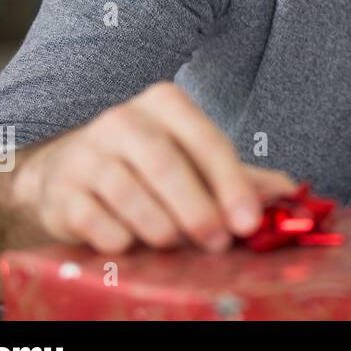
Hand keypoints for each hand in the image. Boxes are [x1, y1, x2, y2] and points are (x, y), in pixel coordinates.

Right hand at [9, 81, 295, 254]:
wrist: (68, 174)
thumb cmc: (148, 168)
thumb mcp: (195, 162)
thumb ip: (241, 176)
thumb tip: (289, 192)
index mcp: (165, 104)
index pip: (207, 141)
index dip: (231, 185)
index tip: (249, 222)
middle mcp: (122, 120)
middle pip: (166, 164)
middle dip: (198, 209)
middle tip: (218, 243)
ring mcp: (86, 155)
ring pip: (129, 193)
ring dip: (162, 227)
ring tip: (179, 245)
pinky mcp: (60, 192)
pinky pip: (95, 220)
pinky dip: (122, 239)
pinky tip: (135, 246)